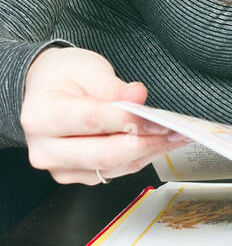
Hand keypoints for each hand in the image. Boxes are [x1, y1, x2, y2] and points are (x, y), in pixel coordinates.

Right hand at [20, 46, 187, 185]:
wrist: (44, 90)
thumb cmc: (63, 77)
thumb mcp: (88, 70)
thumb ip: (114, 88)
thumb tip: (138, 96)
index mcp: (42, 115)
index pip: (93, 121)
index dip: (131, 121)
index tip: (160, 119)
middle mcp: (46, 148)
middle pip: (105, 153)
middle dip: (146, 143)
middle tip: (176, 132)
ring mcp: (60, 167)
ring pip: (113, 166)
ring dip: (149, 152)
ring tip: (174, 136)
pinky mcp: (75, 175)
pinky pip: (114, 171)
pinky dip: (139, 158)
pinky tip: (157, 144)